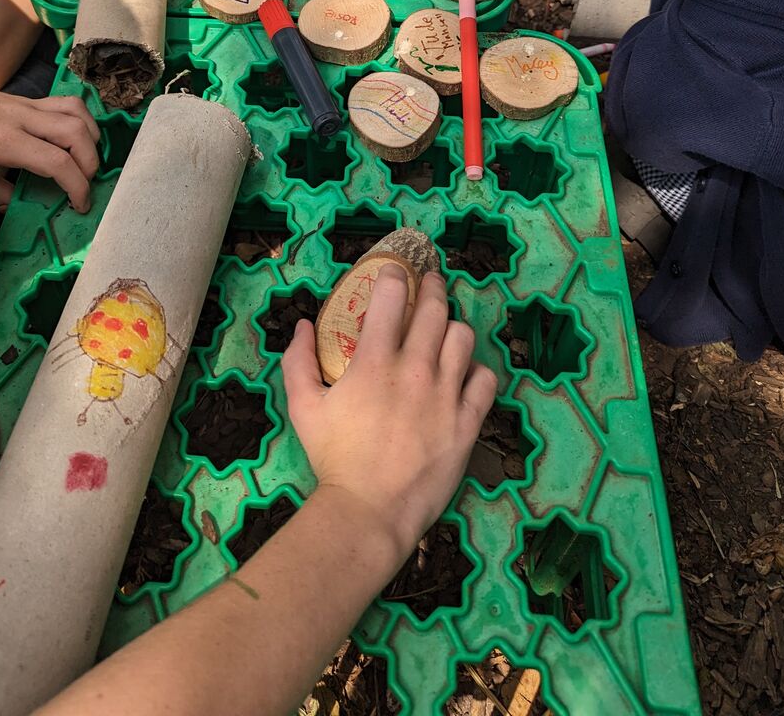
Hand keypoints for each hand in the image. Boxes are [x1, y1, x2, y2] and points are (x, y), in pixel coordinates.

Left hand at [0, 75, 99, 211]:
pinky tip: (73, 138)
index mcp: (3, 141)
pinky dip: (79, 120)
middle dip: (91, 162)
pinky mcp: (23, 98)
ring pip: (76, 110)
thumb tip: (22, 209)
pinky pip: (63, 102)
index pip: (57, 163)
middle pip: (76, 132)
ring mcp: (23, 103)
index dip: (77, 187)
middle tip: (86, 184)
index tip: (80, 205)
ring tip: (86, 160)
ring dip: (91, 136)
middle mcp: (19, 117)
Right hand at [283, 267, 496, 561]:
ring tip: (446, 330)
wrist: (370, 511)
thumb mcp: (303, 408)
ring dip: (453, 327)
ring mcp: (446, 395)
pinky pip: (485, 380)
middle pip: (435, 309)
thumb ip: (298, 362)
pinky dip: (476, 370)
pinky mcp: (468, 422)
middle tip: (429, 284)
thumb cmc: (334, 458)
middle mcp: (416, 369)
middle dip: (432, 287)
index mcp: (376, 361)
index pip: (393, 297)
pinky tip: (464, 374)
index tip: (394, 272)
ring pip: (463, 337)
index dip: (395, 276)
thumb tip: (302, 326)